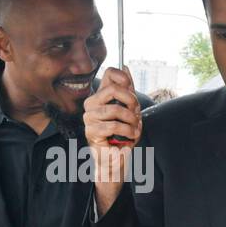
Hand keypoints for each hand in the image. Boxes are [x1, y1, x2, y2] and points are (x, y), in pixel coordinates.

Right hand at [83, 67, 141, 215]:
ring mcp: (89, 118)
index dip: (124, 78)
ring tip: (135, 129)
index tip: (133, 90)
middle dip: (131, 101)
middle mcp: (91, 104)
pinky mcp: (91, 132)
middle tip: (136, 113)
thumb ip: (127, 90)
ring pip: (115, 109)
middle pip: (113, 90)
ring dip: (131, 120)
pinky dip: (127, 131)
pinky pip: (113, 126)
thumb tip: (126, 67)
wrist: (115, 159)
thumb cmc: (121, 135)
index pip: (109, 74)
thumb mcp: (129, 110)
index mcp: (100, 96)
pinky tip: (131, 137)